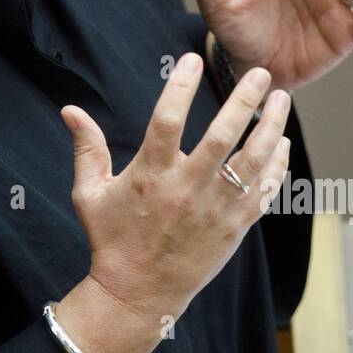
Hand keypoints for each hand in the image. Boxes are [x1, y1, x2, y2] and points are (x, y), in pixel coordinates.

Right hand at [60, 53, 291, 327]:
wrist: (138, 294)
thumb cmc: (111, 239)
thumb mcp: (90, 193)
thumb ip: (86, 148)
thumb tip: (70, 109)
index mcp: (150, 175)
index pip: (167, 120)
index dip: (180, 87)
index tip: (191, 59)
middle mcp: (186, 189)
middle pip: (221, 136)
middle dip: (244, 101)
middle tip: (259, 72)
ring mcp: (215, 209)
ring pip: (252, 161)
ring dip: (271, 127)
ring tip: (281, 99)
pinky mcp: (235, 228)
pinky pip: (264, 191)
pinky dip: (277, 165)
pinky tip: (282, 142)